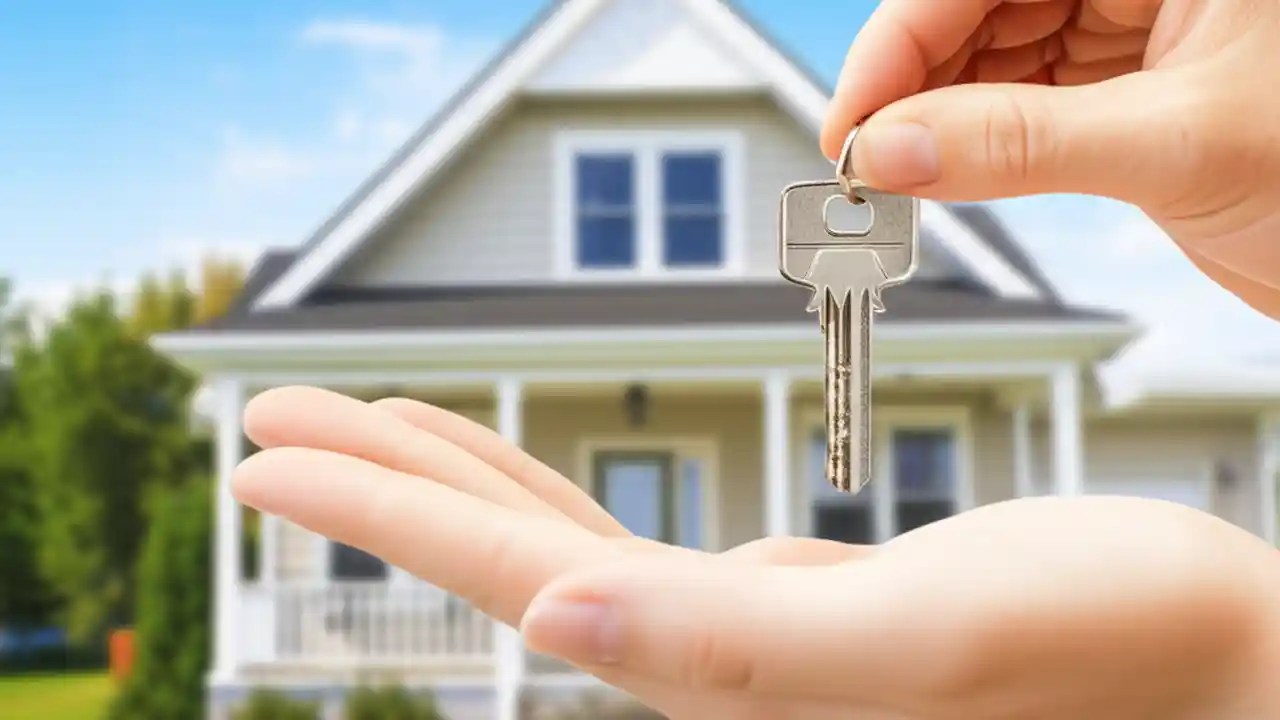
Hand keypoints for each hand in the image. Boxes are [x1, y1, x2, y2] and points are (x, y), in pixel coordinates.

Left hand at [234, 387, 1279, 718]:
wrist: (1209, 663)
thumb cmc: (1112, 653)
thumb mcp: (926, 644)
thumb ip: (745, 655)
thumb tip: (561, 625)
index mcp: (711, 684)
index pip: (507, 580)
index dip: (380, 509)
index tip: (266, 446)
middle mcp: (701, 674)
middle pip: (504, 558)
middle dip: (382, 481)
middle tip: (268, 412)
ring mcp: (734, 644)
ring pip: (556, 542)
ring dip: (456, 476)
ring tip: (362, 416)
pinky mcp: (782, 612)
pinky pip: (631, 539)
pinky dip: (559, 489)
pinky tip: (513, 471)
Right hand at [822, 0, 1279, 317]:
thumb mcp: (1174, 147)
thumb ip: (1017, 144)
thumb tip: (891, 150)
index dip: (902, 36)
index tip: (856, 117)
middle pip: (979, 5)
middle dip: (915, 82)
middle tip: (870, 157)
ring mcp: (1134, 23)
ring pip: (993, 53)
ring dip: (939, 116)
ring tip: (905, 172)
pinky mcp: (1125, 84)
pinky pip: (1023, 96)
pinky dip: (979, 139)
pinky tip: (953, 167)